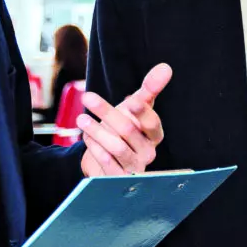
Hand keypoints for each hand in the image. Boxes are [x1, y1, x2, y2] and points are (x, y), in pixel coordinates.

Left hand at [80, 63, 172, 177]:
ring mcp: (133, 167)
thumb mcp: (137, 107)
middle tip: (87, 96)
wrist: (109, 158)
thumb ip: (151, 88)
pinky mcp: (118, 178)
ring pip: (116, 147)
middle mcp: (148, 152)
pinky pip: (106, 163)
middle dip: (107, 112)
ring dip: (96, 131)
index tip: (131, 101)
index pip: (152, 123)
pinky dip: (94, 148)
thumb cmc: (126, 129)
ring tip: (80, 119)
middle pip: (128, 130)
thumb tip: (165, 67)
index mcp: (155, 135)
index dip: (142, 112)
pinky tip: (86, 137)